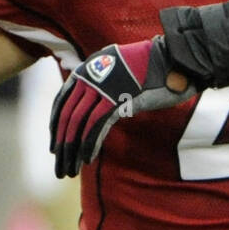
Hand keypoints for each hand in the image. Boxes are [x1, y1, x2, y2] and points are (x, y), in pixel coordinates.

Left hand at [50, 39, 195, 176]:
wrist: (173, 58)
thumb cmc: (151, 67)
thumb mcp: (120, 70)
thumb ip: (105, 83)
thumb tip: (97, 103)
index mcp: (88, 69)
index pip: (62, 101)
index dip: (56, 125)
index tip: (55, 146)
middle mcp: (90, 77)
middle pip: (67, 116)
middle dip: (61, 144)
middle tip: (59, 166)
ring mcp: (103, 88)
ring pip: (78, 124)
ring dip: (72, 151)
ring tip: (70, 170)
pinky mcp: (117, 100)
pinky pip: (96, 126)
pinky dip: (89, 145)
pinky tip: (86, 159)